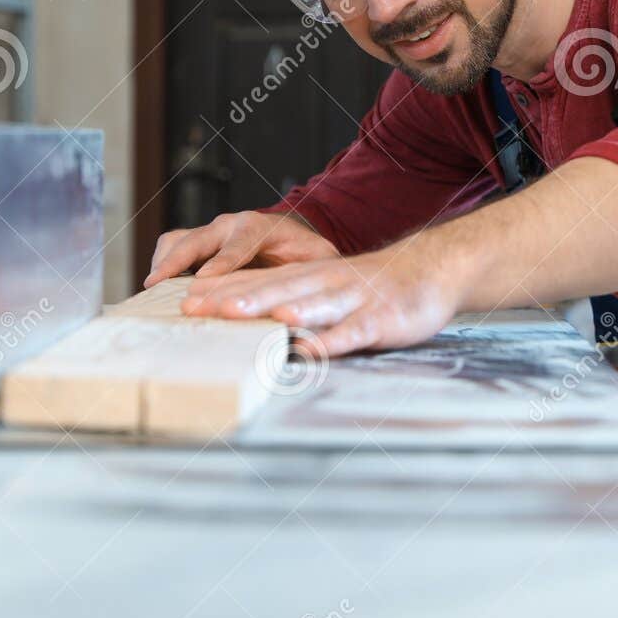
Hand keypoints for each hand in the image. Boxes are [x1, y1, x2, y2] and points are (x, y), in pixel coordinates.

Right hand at [145, 211, 336, 287]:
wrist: (290, 233)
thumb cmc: (303, 248)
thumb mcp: (319, 255)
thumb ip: (320, 267)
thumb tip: (324, 287)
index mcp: (258, 227)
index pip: (237, 245)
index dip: (221, 262)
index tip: (205, 278)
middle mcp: (229, 225)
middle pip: (196, 240)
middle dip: (176, 262)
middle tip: (158, 283)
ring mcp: (210, 232)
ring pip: (177, 239)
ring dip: (163, 262)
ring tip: (152, 289)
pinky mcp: (198, 241)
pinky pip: (172, 245)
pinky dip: (161, 264)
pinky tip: (157, 289)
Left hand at [179, 242, 464, 355]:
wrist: (433, 267)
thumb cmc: (374, 284)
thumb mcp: (328, 283)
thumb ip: (292, 293)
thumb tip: (244, 307)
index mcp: (310, 276)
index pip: (259, 279)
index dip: (222, 289)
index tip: (184, 301)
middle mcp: (326, 283)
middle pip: (276, 289)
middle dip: (236, 298)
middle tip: (199, 308)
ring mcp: (353, 299)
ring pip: (311, 304)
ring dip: (276, 310)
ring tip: (244, 316)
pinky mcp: (380, 319)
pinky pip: (351, 332)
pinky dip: (330, 340)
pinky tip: (310, 349)